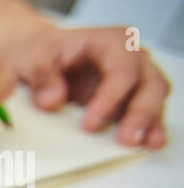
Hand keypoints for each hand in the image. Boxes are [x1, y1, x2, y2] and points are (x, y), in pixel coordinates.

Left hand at [7, 26, 169, 147]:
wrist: (41, 59)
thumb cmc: (41, 54)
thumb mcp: (32, 57)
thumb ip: (41, 76)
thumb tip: (52, 101)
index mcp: (110, 42)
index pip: (122, 68)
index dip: (110, 97)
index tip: (90, 124)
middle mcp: (131, 59)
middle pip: (149, 83)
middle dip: (139, 113)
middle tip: (125, 140)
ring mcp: (136, 79)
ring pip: (155, 98)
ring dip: (149, 123)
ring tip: (136, 145)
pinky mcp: (133, 99)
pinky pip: (150, 114)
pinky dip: (150, 129)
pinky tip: (149, 144)